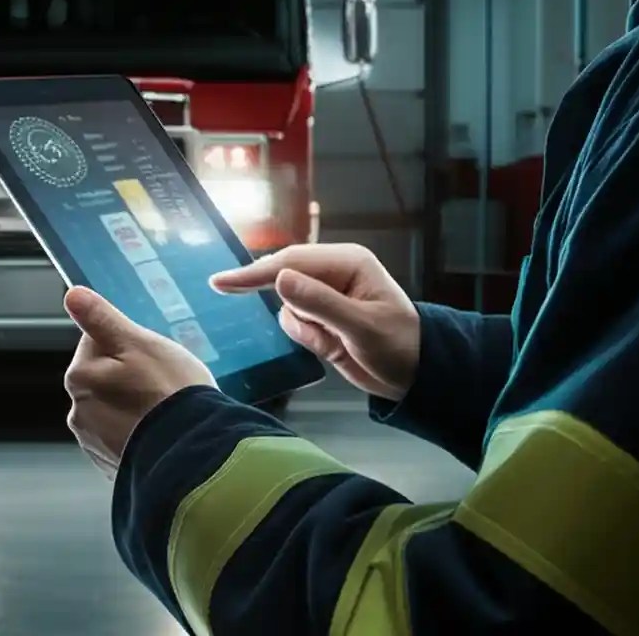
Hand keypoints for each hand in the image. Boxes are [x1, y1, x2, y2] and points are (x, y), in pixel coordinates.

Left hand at [63, 286, 215, 477]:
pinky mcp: (111, 463)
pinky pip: (124, 437)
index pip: (96, 341)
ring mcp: (93, 441)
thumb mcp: (139, 343)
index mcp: (80, 375)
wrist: (194, 453)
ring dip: (135, 405)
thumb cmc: (170, 392)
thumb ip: (101, 319)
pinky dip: (139, 432)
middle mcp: (78, 409)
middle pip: (104, 376)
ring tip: (165, 409)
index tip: (149, 355)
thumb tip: (72, 294)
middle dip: (129, 376)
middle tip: (162, 383)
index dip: (127, 343)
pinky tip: (161, 430)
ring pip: (115, 408)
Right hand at [210, 244, 418, 400]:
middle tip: (227, 290)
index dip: (255, 273)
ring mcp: (327, 295)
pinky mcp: (323, 316)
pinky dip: (305, 337)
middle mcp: (334, 273)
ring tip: (330, 343)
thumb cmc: (399, 347)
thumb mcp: (360, 327)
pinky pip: (295, 322)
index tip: (222, 282)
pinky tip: (330, 347)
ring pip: (287, 305)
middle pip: (283, 278)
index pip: (290, 262)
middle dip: (276, 297)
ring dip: (302, 328)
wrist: (417, 376)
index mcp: (347, 262)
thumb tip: (279, 279)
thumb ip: (319, 303)